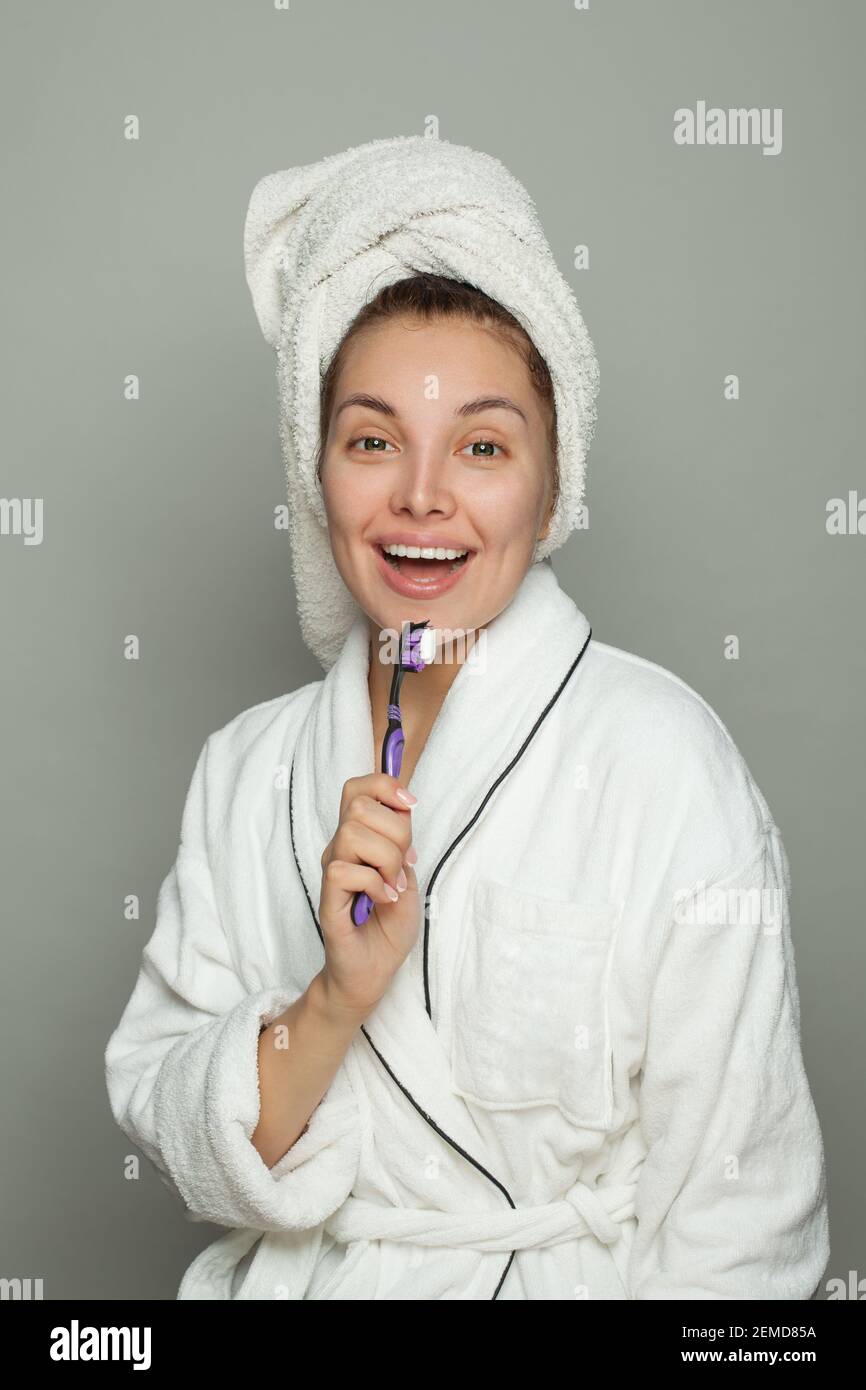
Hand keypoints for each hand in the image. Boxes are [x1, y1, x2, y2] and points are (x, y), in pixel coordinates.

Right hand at [318, 773, 420, 1018]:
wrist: (375, 969)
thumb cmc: (389, 923)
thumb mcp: (407, 872)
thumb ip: (402, 840)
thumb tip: (403, 806)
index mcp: (359, 838)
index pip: (358, 788)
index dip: (385, 785)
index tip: (410, 805)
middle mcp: (340, 849)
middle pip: (359, 806)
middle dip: (395, 831)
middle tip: (402, 864)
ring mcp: (332, 873)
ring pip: (351, 835)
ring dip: (386, 860)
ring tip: (393, 886)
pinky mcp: (328, 899)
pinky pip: (344, 871)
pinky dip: (375, 884)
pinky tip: (383, 901)